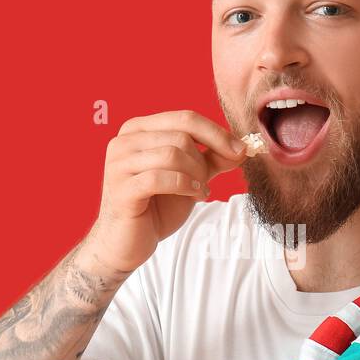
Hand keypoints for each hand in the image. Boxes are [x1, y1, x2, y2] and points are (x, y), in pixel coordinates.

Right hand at [86, 110, 247, 274]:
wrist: (128, 242)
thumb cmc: (157, 205)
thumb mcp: (190, 176)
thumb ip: (212, 159)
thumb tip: (242, 147)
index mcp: (139, 129)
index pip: (185, 118)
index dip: (217, 133)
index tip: (241, 150)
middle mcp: (124, 140)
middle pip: (181, 136)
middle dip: (203, 161)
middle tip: (206, 182)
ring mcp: (118, 164)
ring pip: (171, 154)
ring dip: (195, 175)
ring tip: (198, 191)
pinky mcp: (120, 189)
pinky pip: (160, 178)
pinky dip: (184, 186)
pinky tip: (192, 195)